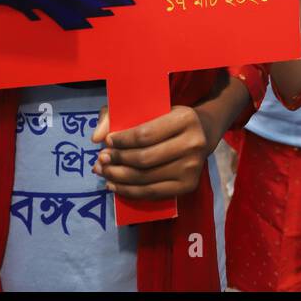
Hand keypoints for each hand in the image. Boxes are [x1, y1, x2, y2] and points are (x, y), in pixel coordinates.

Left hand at [91, 104, 213, 199]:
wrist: (203, 132)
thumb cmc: (170, 118)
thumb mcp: (151, 107)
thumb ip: (120, 116)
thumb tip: (97, 138)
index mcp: (185, 119)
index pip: (145, 134)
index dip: (122, 140)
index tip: (106, 141)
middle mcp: (193, 144)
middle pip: (144, 159)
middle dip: (117, 160)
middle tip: (101, 159)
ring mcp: (192, 168)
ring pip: (146, 178)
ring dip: (119, 177)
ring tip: (104, 172)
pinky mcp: (189, 186)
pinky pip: (153, 193)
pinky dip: (130, 191)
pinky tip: (115, 185)